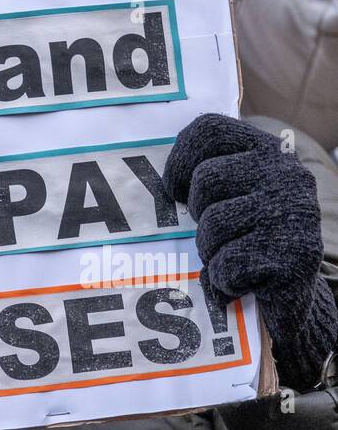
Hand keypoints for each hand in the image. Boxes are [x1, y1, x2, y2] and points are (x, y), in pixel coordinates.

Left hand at [164, 114, 337, 389]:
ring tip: (228, 261)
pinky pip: (229, 264)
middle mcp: (287, 174)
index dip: (179, 158)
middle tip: (213, 234)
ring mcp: (294, 214)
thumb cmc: (248, 242)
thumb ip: (205, 172)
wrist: (293, 301)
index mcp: (268, 150)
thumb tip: (133, 159)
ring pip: (214, 224)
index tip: (173, 190)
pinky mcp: (295, 257)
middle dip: (198, 214)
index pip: (209, 128)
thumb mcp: (234, 196)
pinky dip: (224, 281)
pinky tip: (240, 285)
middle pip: (206, 180)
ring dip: (210, 252)